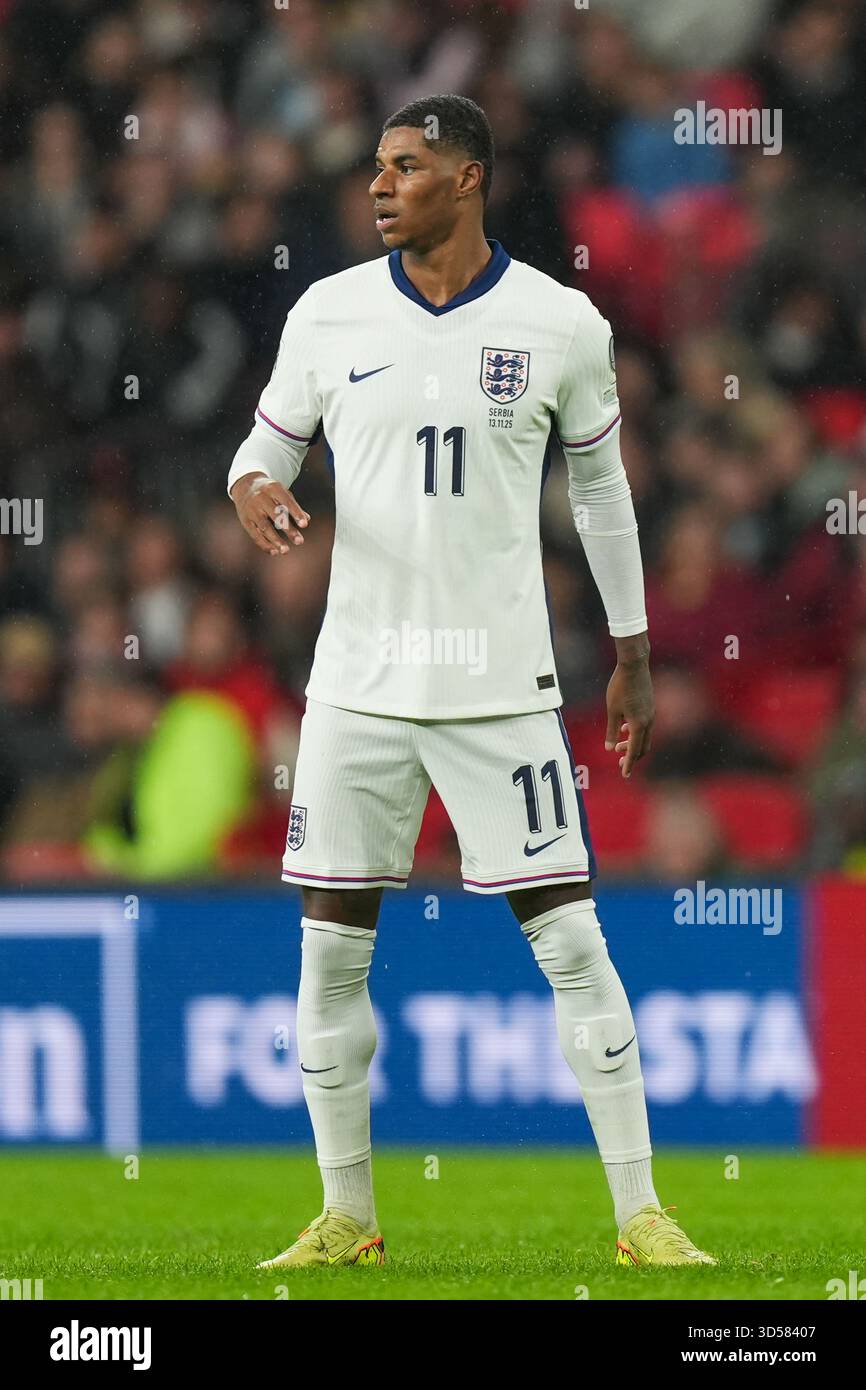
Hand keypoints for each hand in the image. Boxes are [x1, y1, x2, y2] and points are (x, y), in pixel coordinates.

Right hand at [231, 474, 309, 555]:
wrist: (244, 486)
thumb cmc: (269, 491)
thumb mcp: (281, 492)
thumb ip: (293, 505)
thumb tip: (307, 519)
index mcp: (273, 488)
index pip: (286, 502)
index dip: (296, 513)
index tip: (305, 525)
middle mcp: (260, 498)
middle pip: (276, 515)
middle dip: (288, 529)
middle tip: (300, 541)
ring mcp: (251, 509)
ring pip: (264, 527)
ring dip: (276, 540)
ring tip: (286, 551)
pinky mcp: (245, 520)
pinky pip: (254, 534)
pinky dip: (264, 544)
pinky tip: (274, 552)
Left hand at [605, 658, 653, 778]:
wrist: (634, 665)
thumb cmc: (620, 687)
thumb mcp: (612, 710)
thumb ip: (611, 731)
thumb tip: (610, 748)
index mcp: (639, 725)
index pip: (635, 751)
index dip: (629, 764)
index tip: (625, 774)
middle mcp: (649, 721)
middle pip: (643, 747)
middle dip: (632, 756)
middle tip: (619, 762)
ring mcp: (651, 714)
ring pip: (644, 736)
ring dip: (633, 744)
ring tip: (619, 746)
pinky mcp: (650, 706)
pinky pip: (645, 726)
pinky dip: (636, 732)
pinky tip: (624, 728)